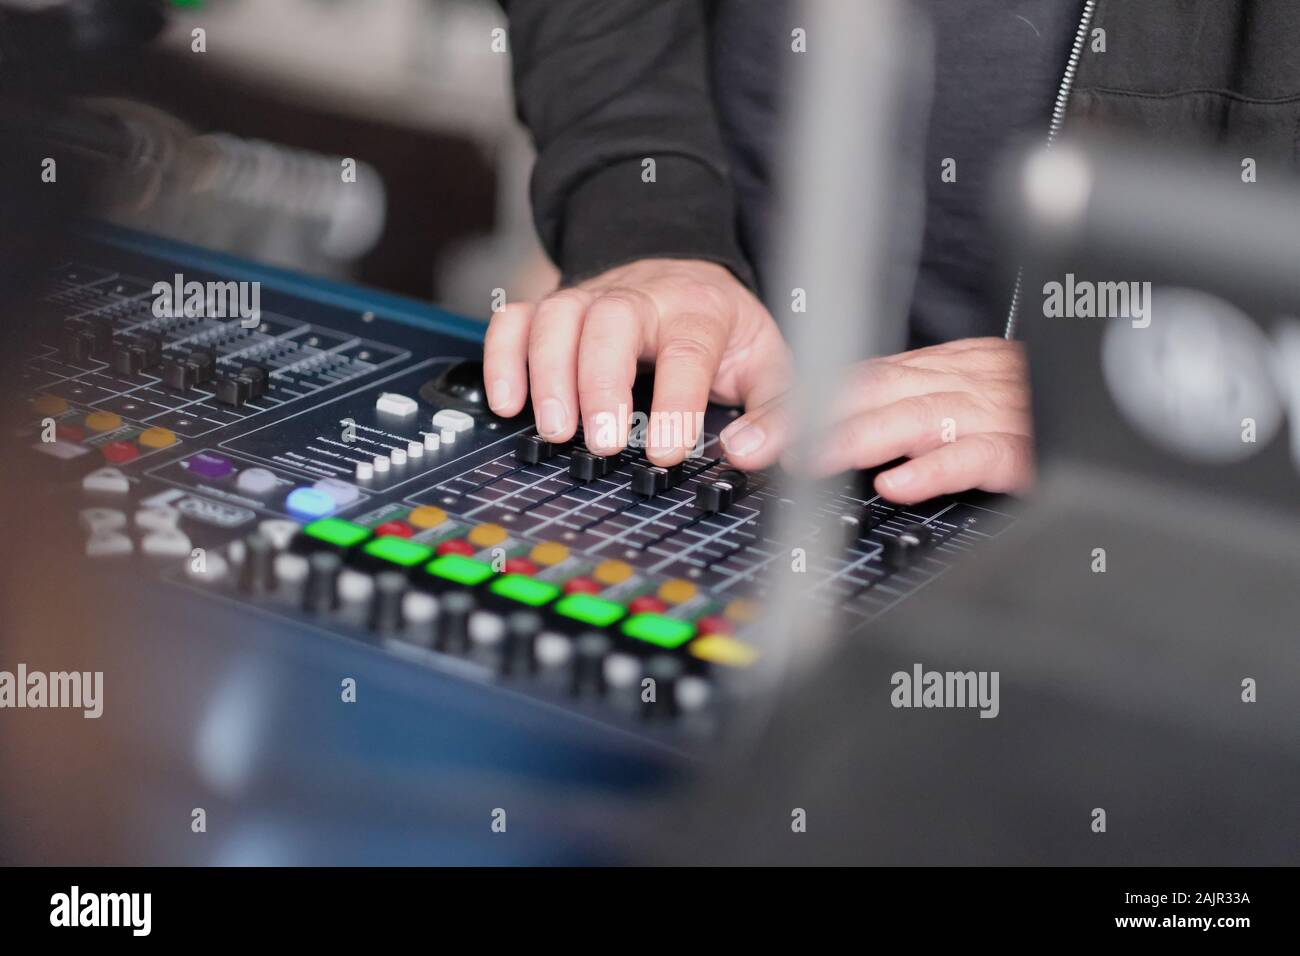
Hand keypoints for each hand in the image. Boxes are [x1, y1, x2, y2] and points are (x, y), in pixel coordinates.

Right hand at [483, 258, 789, 464]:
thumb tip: (749, 454)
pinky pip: (515, 320)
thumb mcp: (769, 365)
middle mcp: (639, 298)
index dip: (676, 401)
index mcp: (699, 310)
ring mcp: (589, 299)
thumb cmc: (721, 331)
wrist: (683, 274)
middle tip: (600, 442)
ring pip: (557, 317)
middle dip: (601, 382)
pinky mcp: (551, 308)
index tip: (666, 452)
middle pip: (612, 322)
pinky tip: (507, 402)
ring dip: (548, 374)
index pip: (687, 350)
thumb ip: (775, 414)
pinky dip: (503, 358)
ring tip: (554, 430)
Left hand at [718, 337, 1034, 502]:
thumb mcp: (961, 404)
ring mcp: (1000, 412)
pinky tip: (899, 483)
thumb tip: (833, 438)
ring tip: (807, 459)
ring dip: (857, 438)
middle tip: (751, 447)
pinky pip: (982, 454)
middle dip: (807, 419)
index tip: (750, 431)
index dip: (800, 402)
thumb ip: (905, 415)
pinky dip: (939, 466)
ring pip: (918, 417)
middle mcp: (965, 382)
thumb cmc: (1035, 414)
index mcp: (943, 369)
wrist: (1115, 426)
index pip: (857, 378)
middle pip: (874, 393)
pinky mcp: (1033, 451)